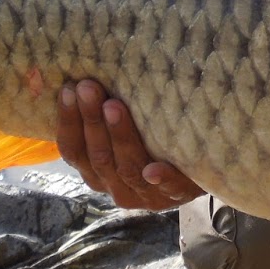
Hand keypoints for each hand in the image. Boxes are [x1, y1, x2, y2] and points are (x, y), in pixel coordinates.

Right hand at [55, 80, 203, 209]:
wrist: (201, 172)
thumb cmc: (152, 143)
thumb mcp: (126, 131)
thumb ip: (105, 113)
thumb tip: (84, 73)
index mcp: (98, 173)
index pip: (74, 151)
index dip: (68, 121)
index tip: (68, 89)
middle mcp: (117, 187)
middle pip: (99, 157)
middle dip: (91, 120)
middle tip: (88, 87)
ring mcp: (147, 195)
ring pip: (128, 168)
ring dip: (120, 137)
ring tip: (114, 106)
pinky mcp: (178, 195)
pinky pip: (170, 188)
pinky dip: (162, 178)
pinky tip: (155, 169)